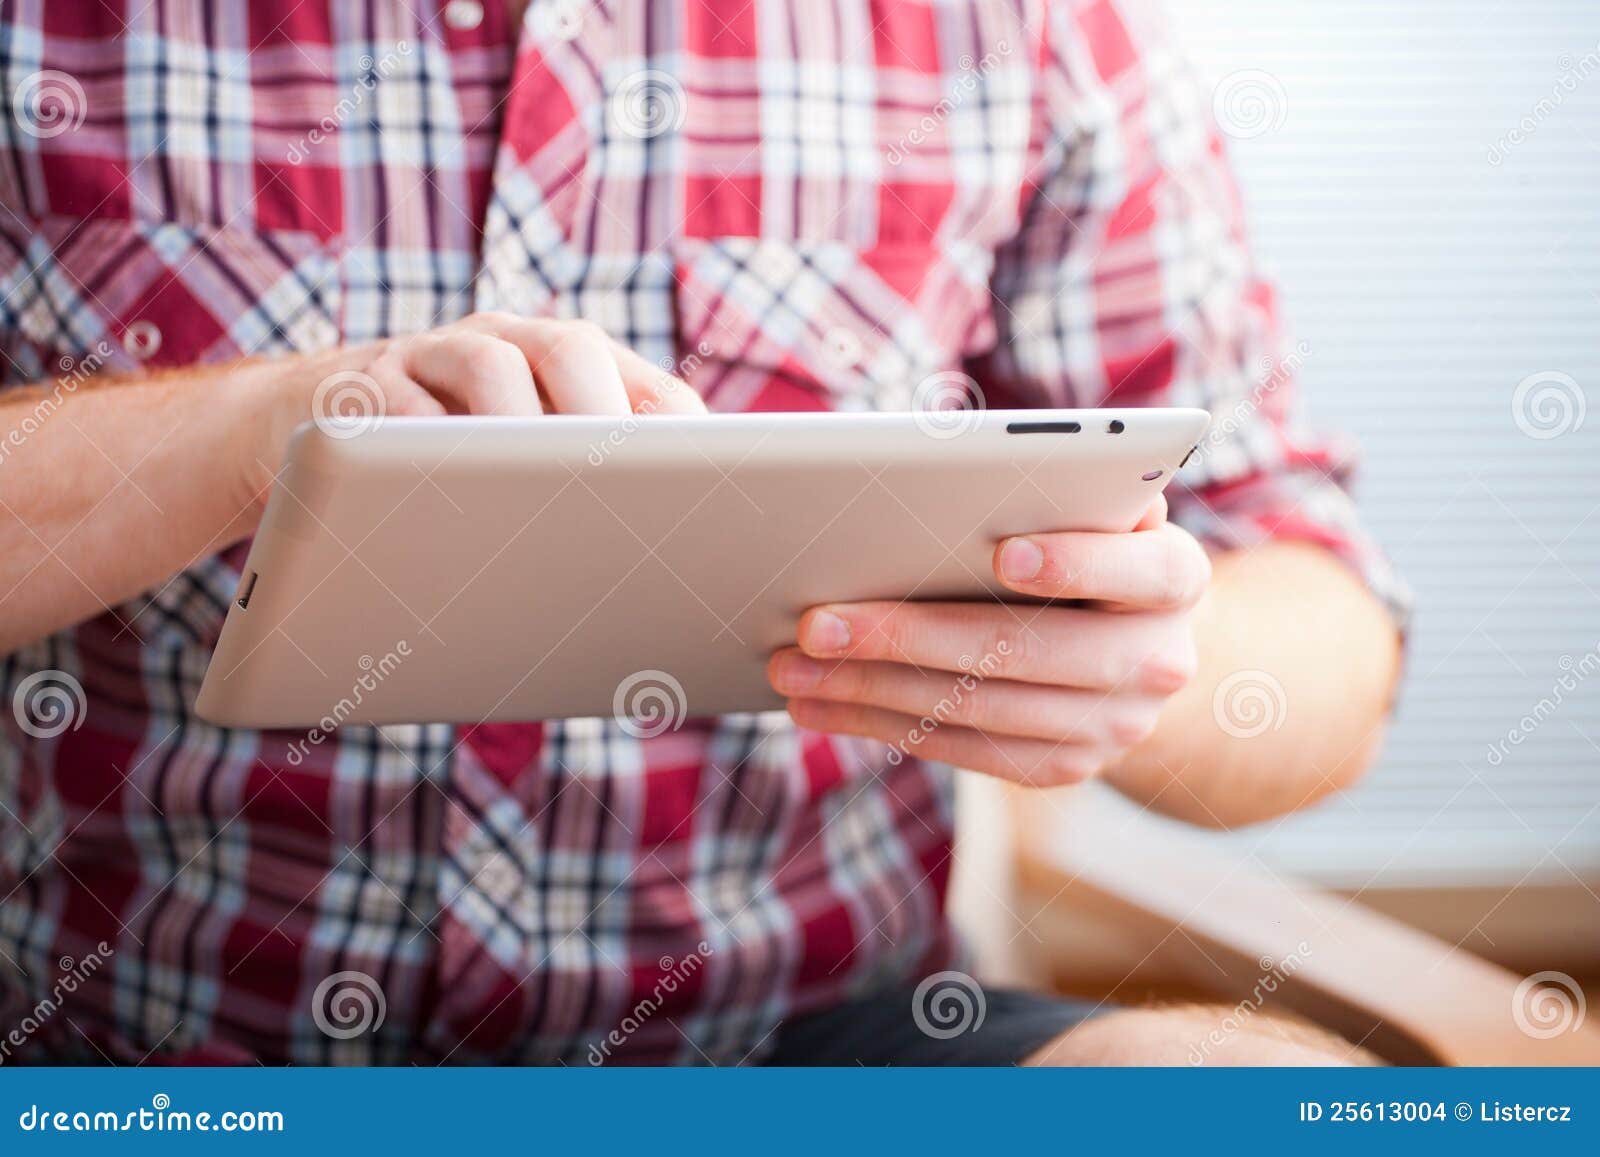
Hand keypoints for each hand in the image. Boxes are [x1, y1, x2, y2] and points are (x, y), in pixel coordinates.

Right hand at [237, 311, 705, 508]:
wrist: (311, 439)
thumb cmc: (450, 483)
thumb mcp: (522, 487)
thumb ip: (584, 515)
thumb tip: (664, 598)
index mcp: (572, 377)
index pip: (651, 392)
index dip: (682, 437)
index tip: (707, 496)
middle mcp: (511, 347)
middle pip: (571, 350)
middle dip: (602, 417)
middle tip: (619, 492)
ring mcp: (435, 354)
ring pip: (486, 363)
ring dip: (514, 426)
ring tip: (531, 495)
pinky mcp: (362, 381)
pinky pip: (393, 398)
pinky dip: (419, 440)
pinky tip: (437, 493)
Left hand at [767, 497, 1211, 785]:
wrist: (1138, 647)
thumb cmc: (1092, 548)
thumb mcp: (1102, 511)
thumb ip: (1072, 487)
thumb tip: (988, 464)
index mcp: (1176, 577)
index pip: (1141, 567)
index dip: (1078, 561)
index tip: (1006, 551)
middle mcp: (1159, 660)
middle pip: (1025, 650)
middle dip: (909, 635)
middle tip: (815, 622)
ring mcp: (1115, 727)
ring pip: (979, 708)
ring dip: (873, 689)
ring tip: (793, 668)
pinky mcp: (1065, 767)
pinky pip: (965, 750)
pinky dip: (885, 726)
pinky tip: (824, 704)